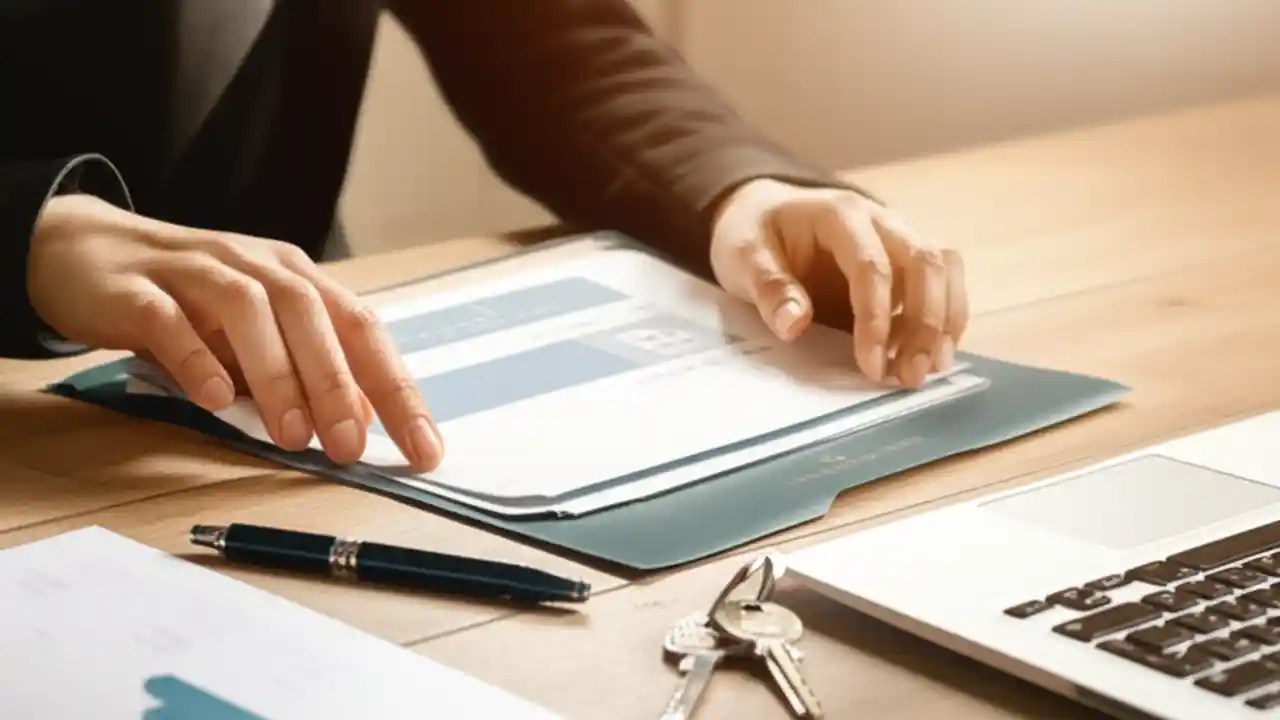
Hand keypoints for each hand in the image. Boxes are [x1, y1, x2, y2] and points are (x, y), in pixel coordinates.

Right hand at [28, 194, 443, 470]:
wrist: (84, 253)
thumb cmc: (190, 304)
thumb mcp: (259, 337)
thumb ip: (308, 371)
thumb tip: (365, 419)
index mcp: (297, 278)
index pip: (362, 329)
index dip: (398, 388)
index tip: (425, 447)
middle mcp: (256, 266)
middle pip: (311, 315)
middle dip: (338, 385)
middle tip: (352, 448)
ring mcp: (196, 271)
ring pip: (250, 312)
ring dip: (277, 375)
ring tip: (293, 437)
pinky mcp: (137, 289)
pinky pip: (170, 321)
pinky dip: (195, 357)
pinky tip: (212, 398)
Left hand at [709, 178, 967, 388]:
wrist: (764, 212)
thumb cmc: (754, 235)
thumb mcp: (743, 257)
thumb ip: (769, 288)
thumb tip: (794, 325)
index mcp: (839, 214)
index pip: (871, 265)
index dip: (875, 319)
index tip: (871, 366)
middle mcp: (880, 219)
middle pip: (924, 262)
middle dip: (925, 323)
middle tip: (912, 376)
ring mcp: (898, 235)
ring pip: (944, 268)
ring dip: (945, 320)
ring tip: (930, 370)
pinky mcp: (905, 259)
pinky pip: (943, 280)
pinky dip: (946, 316)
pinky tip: (932, 355)